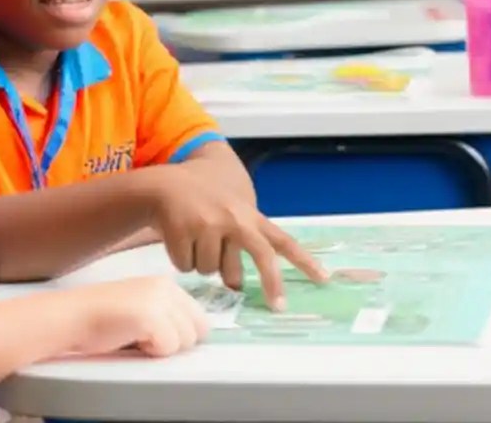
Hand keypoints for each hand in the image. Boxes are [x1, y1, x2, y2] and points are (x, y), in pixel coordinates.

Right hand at [55, 275, 208, 357]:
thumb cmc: (101, 317)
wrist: (72, 316)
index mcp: (166, 284)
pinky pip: (168, 348)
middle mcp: (167, 287)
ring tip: (135, 337)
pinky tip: (130, 340)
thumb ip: (168, 313)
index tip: (155, 334)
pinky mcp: (150, 317)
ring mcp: (159, 301)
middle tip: (144, 338)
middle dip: (176, 342)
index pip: (200, 318)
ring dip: (162, 347)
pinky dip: (150, 351)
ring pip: (186, 341)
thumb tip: (194, 337)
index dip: (181, 334)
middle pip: (199, 330)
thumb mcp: (141, 305)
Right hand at [148, 171, 328, 310]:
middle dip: (273, 284)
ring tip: (196, 243)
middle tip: (277, 306)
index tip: (324, 279)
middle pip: (262, 257)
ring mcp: (209, 224)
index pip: (282, 240)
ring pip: (212, 270)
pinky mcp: (183, 230)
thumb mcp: (229, 217)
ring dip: (204, 264)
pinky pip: (186, 266)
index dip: (304, 260)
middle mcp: (234, 219)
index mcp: (249, 216)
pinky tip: (179, 241)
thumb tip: (235, 285)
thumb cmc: (203, 205)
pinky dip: (181, 260)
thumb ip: (239, 245)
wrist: (166, 185)